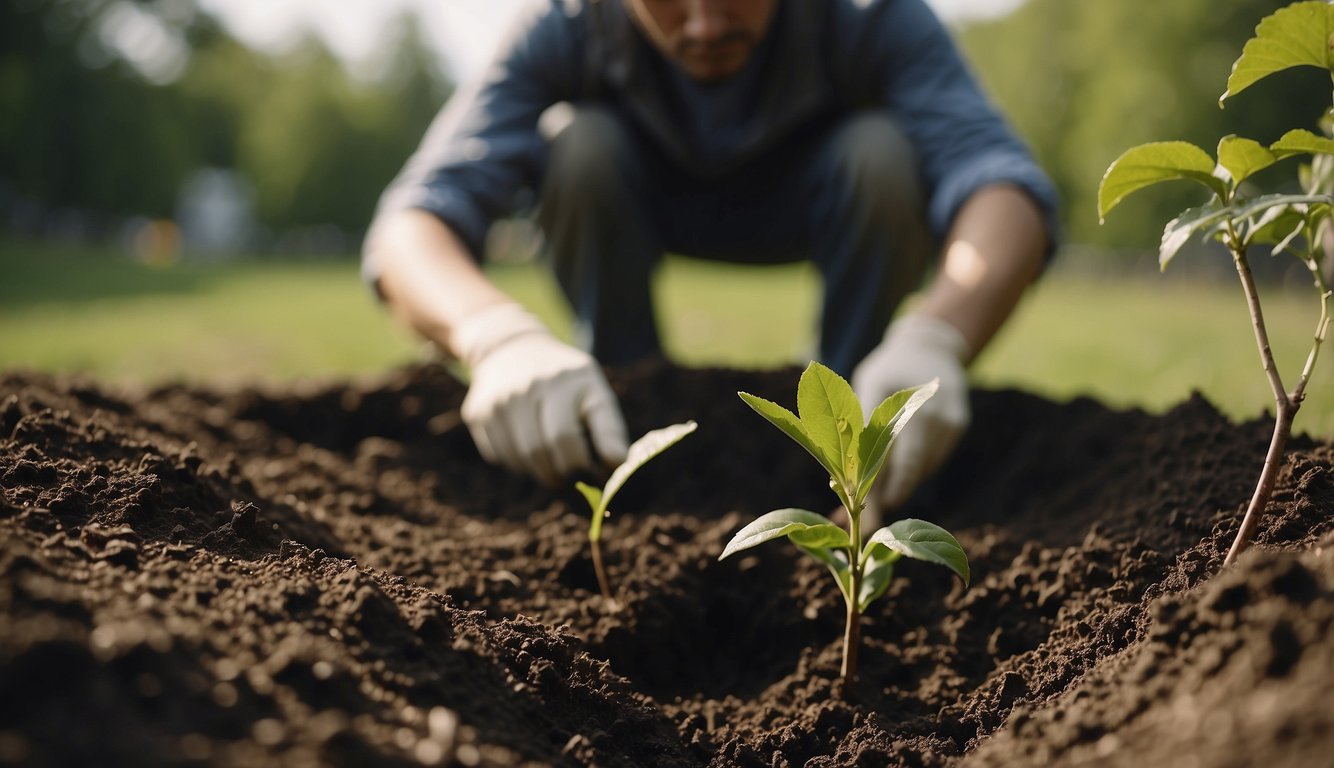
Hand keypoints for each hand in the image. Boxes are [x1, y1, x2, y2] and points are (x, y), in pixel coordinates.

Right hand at [451, 304, 628, 484]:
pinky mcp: (479, 412)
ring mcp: (504, 398)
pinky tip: (526, 446)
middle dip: (568, 473)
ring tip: (551, 461)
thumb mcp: (594, 392)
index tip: (606, 471)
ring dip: (542, 472)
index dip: (595, 458)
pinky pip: (501, 458)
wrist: (511, 349)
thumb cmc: (566, 384)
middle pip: (553, 449)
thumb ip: (608, 429)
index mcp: (575, 379)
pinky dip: (519, 464)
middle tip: (573, 475)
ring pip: (525, 460)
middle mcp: (537, 384)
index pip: (583, 432)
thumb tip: (615, 467)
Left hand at [851, 313, 969, 522]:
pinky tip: (899, 466)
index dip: (880, 492)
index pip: (893, 460)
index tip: (867, 520)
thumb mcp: (866, 388)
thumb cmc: (886, 369)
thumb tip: (838, 482)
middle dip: (889, 497)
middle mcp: (932, 414)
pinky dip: (916, 468)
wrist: (930, 345)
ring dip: (901, 483)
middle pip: (910, 469)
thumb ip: (857, 430)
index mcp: (906, 404)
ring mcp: (950, 421)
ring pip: (922, 468)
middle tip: (869, 522)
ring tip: (878, 495)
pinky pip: (933, 459)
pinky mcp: (960, 426)